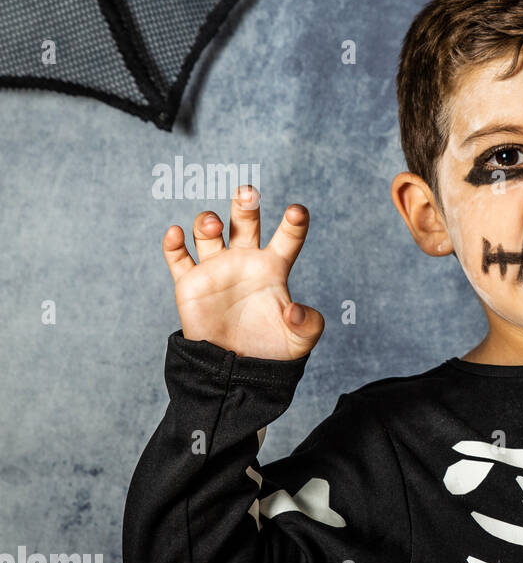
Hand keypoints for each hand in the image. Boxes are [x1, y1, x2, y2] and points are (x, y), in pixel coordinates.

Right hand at [163, 185, 323, 359]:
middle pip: (244, 223)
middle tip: (247, 192)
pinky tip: (176, 234)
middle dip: (245, 205)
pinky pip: (178, 258)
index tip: (298, 211)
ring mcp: (215, 268)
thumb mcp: (301, 341)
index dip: (294, 223)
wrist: (236, 369)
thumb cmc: (271, 351)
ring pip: (208, 233)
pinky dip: (173, 244)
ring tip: (214, 226)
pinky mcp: (190, 283)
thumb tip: (294, 311)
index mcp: (273, 268)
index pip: (288, 238)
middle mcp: (244, 261)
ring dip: (208, 222)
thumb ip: (308, 325)